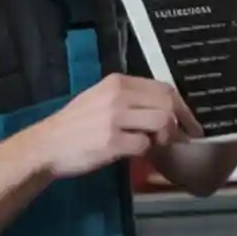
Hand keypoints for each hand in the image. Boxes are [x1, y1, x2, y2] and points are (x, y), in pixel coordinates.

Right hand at [26, 74, 202, 179]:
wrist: (47, 145)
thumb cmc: (75, 124)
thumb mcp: (100, 98)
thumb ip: (129, 98)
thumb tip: (164, 108)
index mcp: (117, 82)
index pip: (163, 87)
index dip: (181, 106)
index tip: (189, 121)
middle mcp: (118, 96)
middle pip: (167, 103)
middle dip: (179, 122)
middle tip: (181, 137)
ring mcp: (115, 119)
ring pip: (161, 122)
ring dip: (164, 137)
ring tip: (156, 145)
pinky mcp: (112, 142)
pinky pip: (145, 145)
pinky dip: (147, 151)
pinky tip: (138, 153)